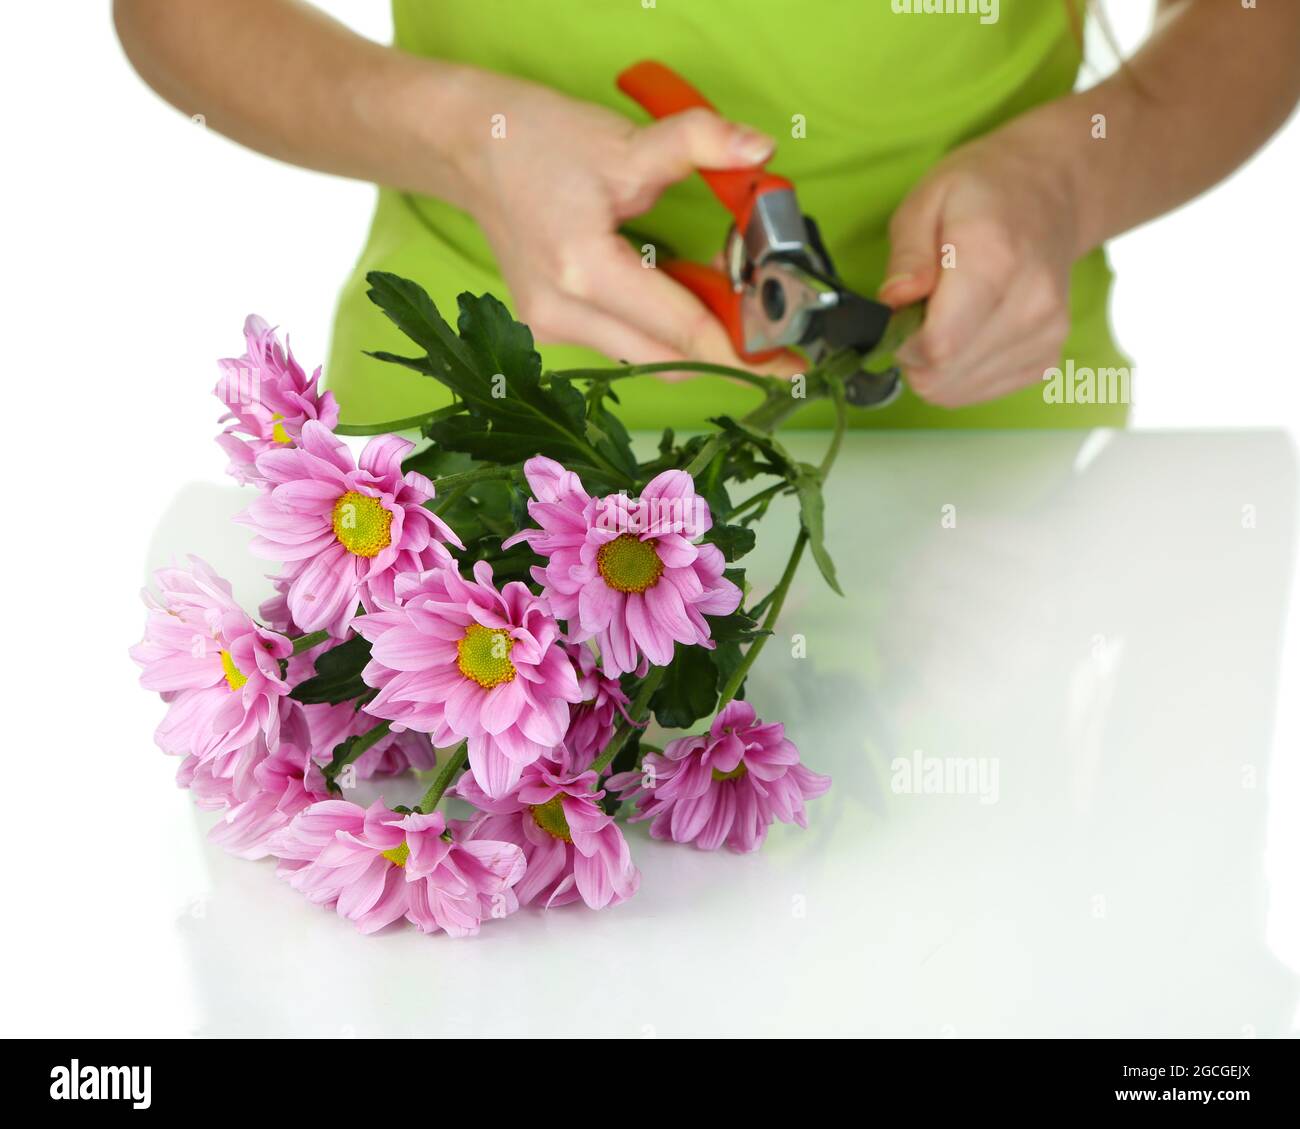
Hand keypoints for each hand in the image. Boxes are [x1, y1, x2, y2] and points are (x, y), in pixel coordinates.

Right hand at [441, 69, 803, 376]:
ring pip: (646, 358)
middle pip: (667, 359)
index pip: (680, 329)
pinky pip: (623, 345)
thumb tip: (760, 150)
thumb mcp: (624, 140)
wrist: (470, 148)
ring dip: (693, 339)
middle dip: (726, 351)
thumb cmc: (538, 140)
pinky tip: (679, 294)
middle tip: (773, 334)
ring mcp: (551, 328)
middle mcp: (563, 314)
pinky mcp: (549, 328)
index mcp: (582, 271)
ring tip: (725, 298)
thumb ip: (697, 143)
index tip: (787, 365)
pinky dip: (660, 330)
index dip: (742, 351)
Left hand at [879, 129, 1079, 408]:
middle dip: (914, 355)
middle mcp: (1031, 304)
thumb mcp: (927, 201)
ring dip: (936, 365)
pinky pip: (981, 390)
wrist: (1050, 194)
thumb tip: (894, 301)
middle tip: (919, 314)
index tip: (900, 318)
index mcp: (995, 261)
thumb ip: (907, 255)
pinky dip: (960, 373)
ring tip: (946, 318)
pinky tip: (967, 333)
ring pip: (958, 390)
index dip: (903, 344)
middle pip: (944, 374)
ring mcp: (1046, 334)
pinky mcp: (1046, 357)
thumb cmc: (985, 193)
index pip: (939, 345)